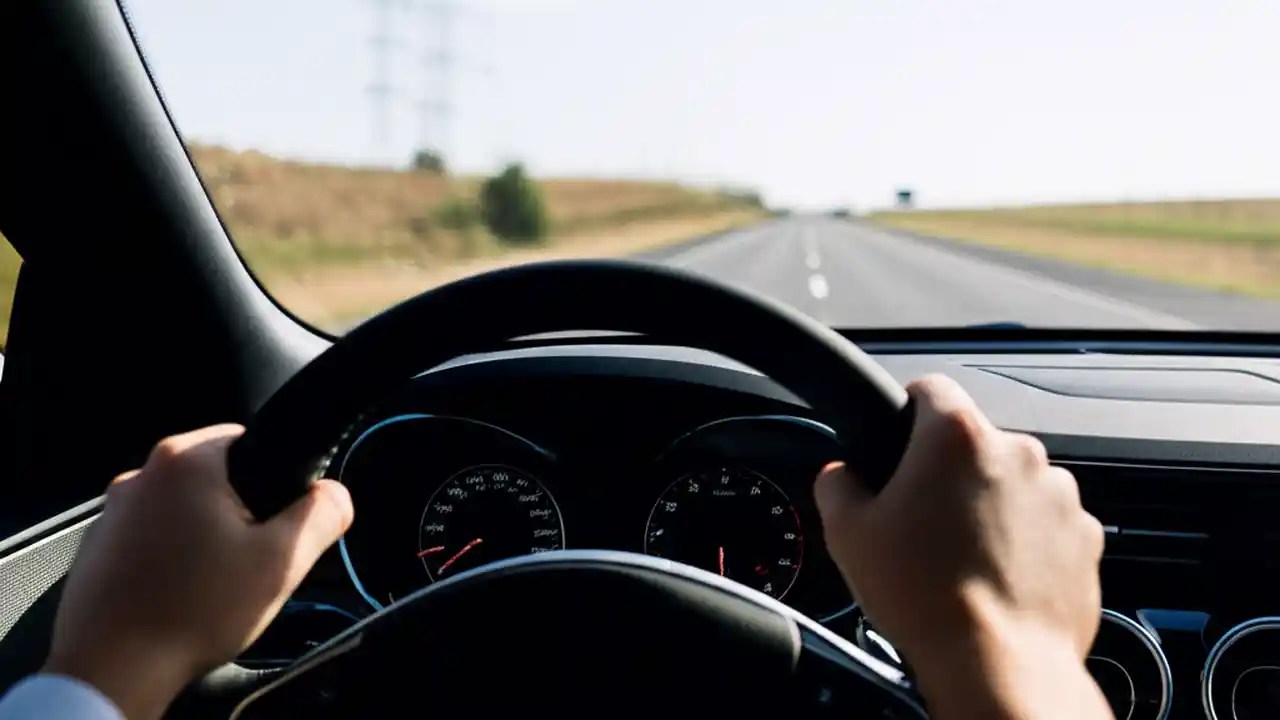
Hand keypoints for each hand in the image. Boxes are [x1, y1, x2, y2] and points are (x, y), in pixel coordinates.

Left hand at [44, 424, 353, 719]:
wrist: (112, 670)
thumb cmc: (195, 609)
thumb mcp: (280, 562)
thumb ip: (320, 516)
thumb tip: (335, 494)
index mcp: (185, 460)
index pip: (249, 440)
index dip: (275, 481)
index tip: (276, 524)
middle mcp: (140, 475)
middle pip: (216, 479)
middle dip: (238, 515)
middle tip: (249, 562)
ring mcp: (111, 513)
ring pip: (182, 512)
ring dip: (203, 539)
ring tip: (212, 587)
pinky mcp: (97, 549)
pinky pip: (151, 541)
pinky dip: (170, 561)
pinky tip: (180, 597)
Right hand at [815, 375, 1109, 718]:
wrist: (997, 663)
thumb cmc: (925, 597)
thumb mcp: (847, 532)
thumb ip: (837, 483)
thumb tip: (841, 474)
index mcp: (956, 436)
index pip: (930, 388)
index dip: (907, 411)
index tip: (900, 440)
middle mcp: (1017, 452)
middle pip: (973, 442)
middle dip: (949, 473)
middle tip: (921, 521)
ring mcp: (1059, 494)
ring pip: (1012, 483)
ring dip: (989, 506)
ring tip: (960, 557)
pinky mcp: (1085, 535)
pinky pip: (1046, 523)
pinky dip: (1025, 541)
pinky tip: (996, 576)